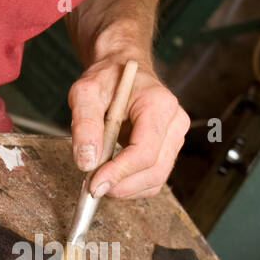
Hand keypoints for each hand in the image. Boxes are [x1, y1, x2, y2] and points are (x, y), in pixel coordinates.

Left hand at [67, 57, 189, 198]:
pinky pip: (154, 180)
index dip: (119, 173)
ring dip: (125, 188)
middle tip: (91, 186)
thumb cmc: (107, 79)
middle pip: (153, 171)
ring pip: (155, 180)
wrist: (123, 70)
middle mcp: (175, 123)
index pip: (145, 152)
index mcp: (158, 104)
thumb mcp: (85, 92)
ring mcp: (175, 138)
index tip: (93, 184)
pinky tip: (113, 176)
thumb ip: (84, 124)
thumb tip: (87, 163)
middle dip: (121, 185)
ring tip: (99, 178)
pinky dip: (131, 186)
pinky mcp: (169, 150)